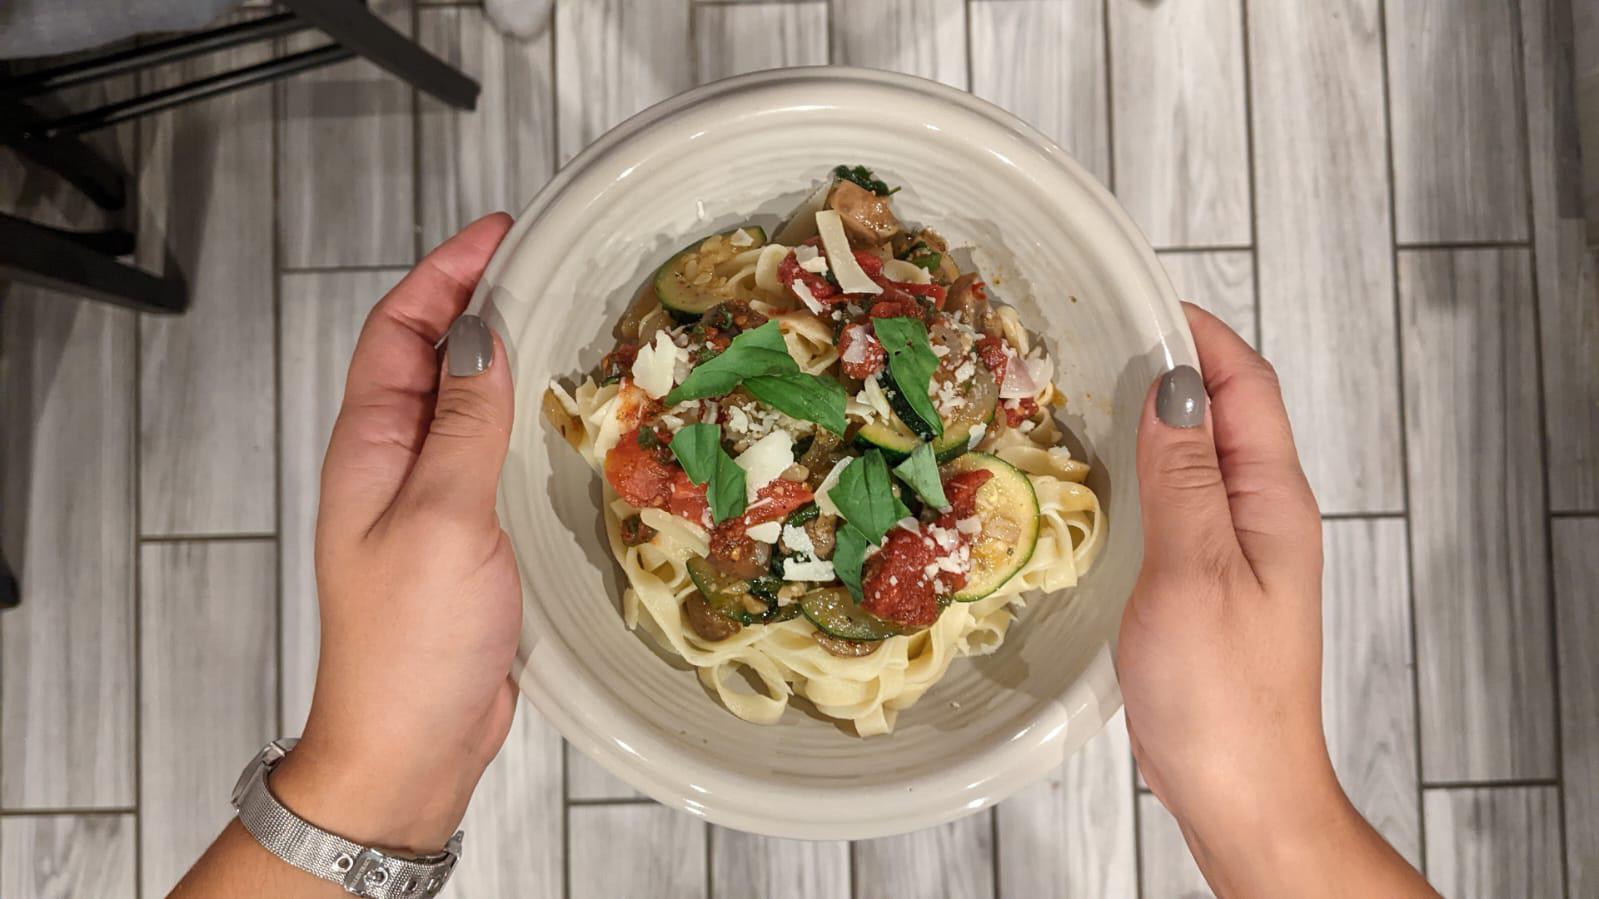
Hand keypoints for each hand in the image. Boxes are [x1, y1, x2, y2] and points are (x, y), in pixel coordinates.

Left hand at [269, 214, 520, 854]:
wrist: (410, 744)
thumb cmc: (412, 642)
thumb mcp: (443, 517)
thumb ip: (465, 424)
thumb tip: (483, 333)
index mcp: (372, 445)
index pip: (400, 329)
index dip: (446, 273)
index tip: (500, 233)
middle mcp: (395, 461)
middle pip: (430, 355)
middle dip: (477, 299)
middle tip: (543, 263)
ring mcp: (429, 498)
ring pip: (462, 402)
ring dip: (503, 353)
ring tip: (561, 319)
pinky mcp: (465, 534)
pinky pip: (488, 452)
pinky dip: (520, 415)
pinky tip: (560, 415)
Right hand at [1118, 303, 1432, 895]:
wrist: (1238, 790)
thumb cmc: (1221, 694)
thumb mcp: (1193, 572)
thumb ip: (1182, 477)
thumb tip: (1171, 387)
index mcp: (1273, 501)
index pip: (1248, 387)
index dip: (1201, 335)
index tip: (1140, 298)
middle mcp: (1261, 516)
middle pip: (1225, 414)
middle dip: (1171, 364)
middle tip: (1095, 336)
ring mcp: (1233, 550)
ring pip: (1196, 457)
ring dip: (1152, 416)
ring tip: (1083, 391)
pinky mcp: (1202, 583)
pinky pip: (1176, 503)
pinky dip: (1140, 471)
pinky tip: (1094, 476)